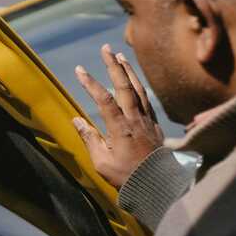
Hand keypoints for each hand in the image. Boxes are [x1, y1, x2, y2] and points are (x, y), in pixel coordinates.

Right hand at [72, 44, 164, 187]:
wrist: (158, 186)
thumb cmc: (127, 177)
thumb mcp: (102, 163)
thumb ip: (90, 139)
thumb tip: (77, 120)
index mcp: (121, 128)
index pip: (104, 99)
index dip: (91, 83)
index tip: (79, 70)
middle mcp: (136, 119)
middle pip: (124, 86)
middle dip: (113, 65)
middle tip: (105, 48)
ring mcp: (147, 121)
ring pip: (139, 89)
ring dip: (129, 71)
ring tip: (120, 56)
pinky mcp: (154, 125)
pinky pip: (146, 99)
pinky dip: (139, 85)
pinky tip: (134, 81)